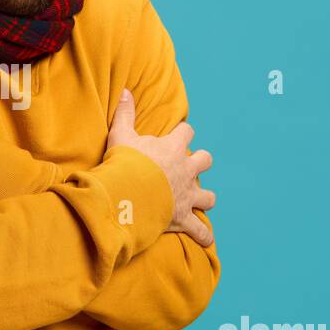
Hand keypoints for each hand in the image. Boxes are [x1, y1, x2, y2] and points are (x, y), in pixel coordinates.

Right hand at [106, 87, 215, 246]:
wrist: (127, 193)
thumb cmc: (124, 163)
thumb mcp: (121, 135)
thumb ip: (125, 113)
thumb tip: (125, 90)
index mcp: (172, 148)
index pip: (186, 132)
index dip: (182, 133)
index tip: (177, 136)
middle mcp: (185, 170)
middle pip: (205, 160)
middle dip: (200, 162)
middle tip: (188, 167)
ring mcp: (187, 195)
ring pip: (208, 196)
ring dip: (204, 197)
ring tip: (198, 201)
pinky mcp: (183, 217)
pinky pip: (199, 230)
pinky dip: (202, 235)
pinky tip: (205, 239)